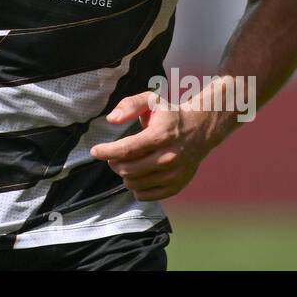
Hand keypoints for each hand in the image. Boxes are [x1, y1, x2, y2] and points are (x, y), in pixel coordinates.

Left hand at [88, 90, 218, 200]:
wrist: (201, 130)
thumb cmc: (170, 114)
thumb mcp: (152, 100)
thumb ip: (130, 105)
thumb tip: (112, 120)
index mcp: (161, 136)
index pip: (127, 150)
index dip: (107, 152)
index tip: (95, 151)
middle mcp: (169, 158)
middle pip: (128, 170)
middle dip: (114, 163)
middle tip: (113, 156)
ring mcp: (174, 175)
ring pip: (134, 184)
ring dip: (124, 175)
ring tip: (128, 163)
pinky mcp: (176, 186)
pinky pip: (145, 195)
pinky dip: (136, 187)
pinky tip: (138, 175)